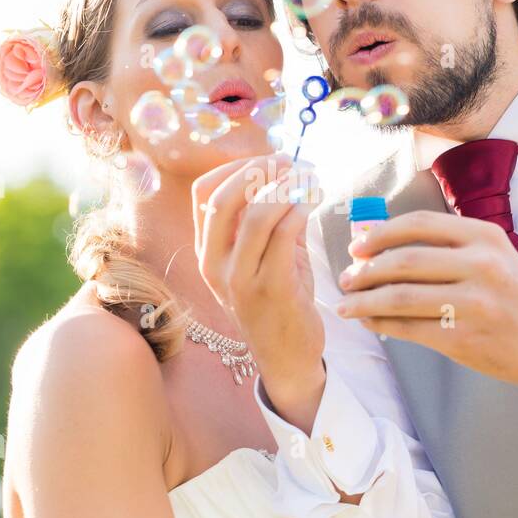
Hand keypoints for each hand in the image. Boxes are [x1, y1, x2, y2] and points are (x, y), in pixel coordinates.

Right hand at [191, 154, 325, 421]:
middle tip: (291, 162)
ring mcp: (240, 279)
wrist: (287, 357)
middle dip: (260, 170)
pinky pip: (284, 236)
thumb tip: (288, 171)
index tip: (268, 159)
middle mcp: (215, 265)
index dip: (236, 167)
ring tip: (309, 178)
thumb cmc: (279, 301)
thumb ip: (271, 218)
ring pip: (255, 215)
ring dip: (286, 187)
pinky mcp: (271, 289)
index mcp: (207, 253)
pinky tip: (313, 202)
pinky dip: (300, 209)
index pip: (203, 193)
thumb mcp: (266, 255)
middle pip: (223, 198)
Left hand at [336, 210, 517, 403]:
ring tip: (345, 305)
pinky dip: (381, 323)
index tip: (356, 246)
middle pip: (404, 260)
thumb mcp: (493, 256)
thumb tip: (380, 243)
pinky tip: (368, 322)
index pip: (419, 224)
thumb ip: (446, 246)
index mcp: (485, 236)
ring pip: (401, 295)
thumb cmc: (515, 297)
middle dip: (365, 270)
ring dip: (364, 300)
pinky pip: (409, 327)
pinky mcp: (465, 337)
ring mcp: (473, 302)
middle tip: (345, 279)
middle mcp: (481, 264)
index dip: (380, 233)